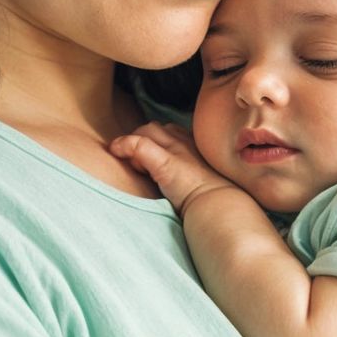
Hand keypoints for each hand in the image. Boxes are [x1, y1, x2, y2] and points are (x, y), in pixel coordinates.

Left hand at [108, 122, 238, 216]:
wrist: (220, 208)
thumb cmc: (212, 201)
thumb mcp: (202, 182)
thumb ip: (188, 175)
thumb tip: (173, 184)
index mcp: (195, 148)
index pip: (170, 131)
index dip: (156, 142)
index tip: (150, 163)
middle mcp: (185, 144)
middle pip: (156, 128)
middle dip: (142, 140)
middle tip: (139, 166)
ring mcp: (176, 151)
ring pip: (146, 131)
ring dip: (134, 144)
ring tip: (135, 167)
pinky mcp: (165, 162)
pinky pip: (138, 144)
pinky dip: (124, 145)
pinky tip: (115, 151)